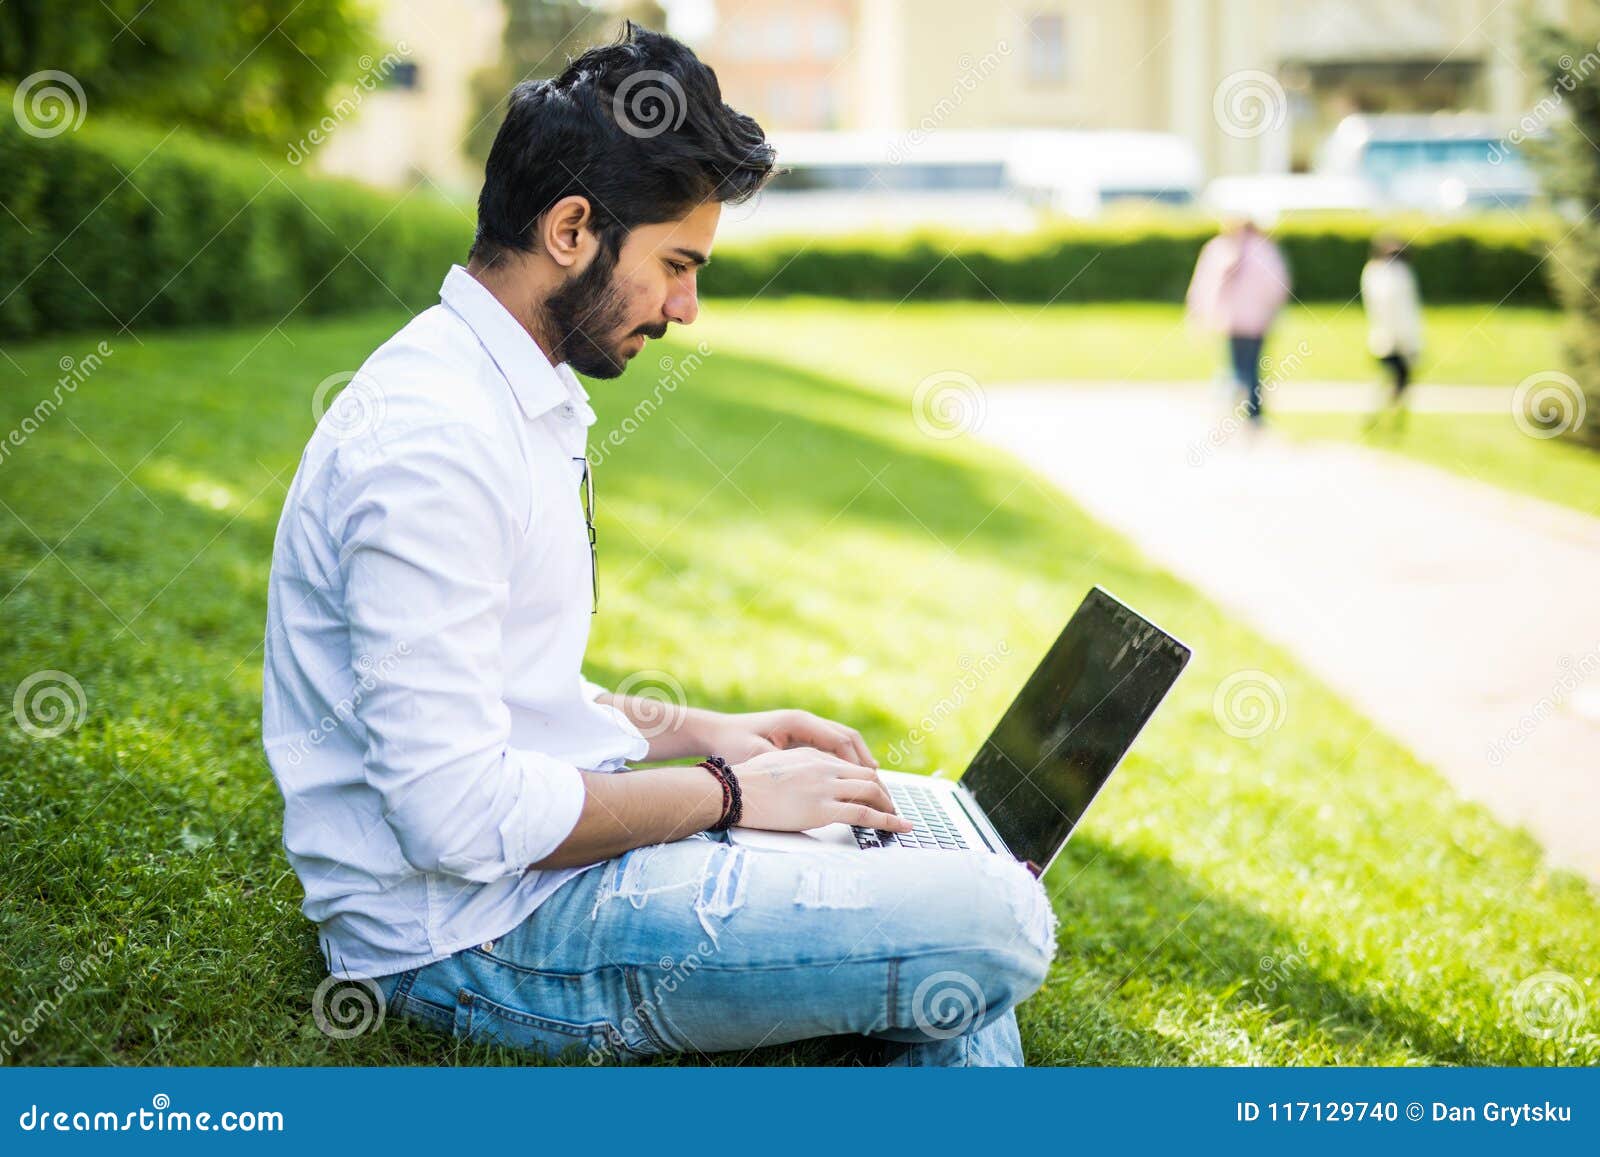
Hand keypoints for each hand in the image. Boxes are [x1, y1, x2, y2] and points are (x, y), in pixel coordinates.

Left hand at [705, 708, 876, 767]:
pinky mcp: (800, 737)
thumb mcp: (756, 755)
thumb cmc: (733, 744)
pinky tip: (849, 778)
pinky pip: (830, 748)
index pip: (839, 740)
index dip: (856, 762)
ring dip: (857, 760)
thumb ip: (783, 764)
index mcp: (799, 722)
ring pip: (841, 741)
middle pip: (847, 738)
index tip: (869, 782)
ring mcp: (804, 728)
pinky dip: (843, 761)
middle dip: (865, 760)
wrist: (716, 733)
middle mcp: (806, 721)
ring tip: (872, 782)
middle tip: (879, 783)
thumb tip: (810, 775)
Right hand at [733, 747, 910, 833]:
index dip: (866, 781)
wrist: (733, 791)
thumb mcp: (774, 766)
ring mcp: (825, 788)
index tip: (873, 793)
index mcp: (813, 756)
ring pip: (872, 792)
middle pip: (868, 777)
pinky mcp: (823, 810)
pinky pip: (865, 814)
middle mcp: (824, 768)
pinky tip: (900, 827)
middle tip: (890, 808)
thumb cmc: (744, 783)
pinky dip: (888, 821)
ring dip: (889, 807)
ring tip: (898, 820)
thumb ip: (794, 771)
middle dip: (884, 794)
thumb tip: (801, 785)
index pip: (850, 767)